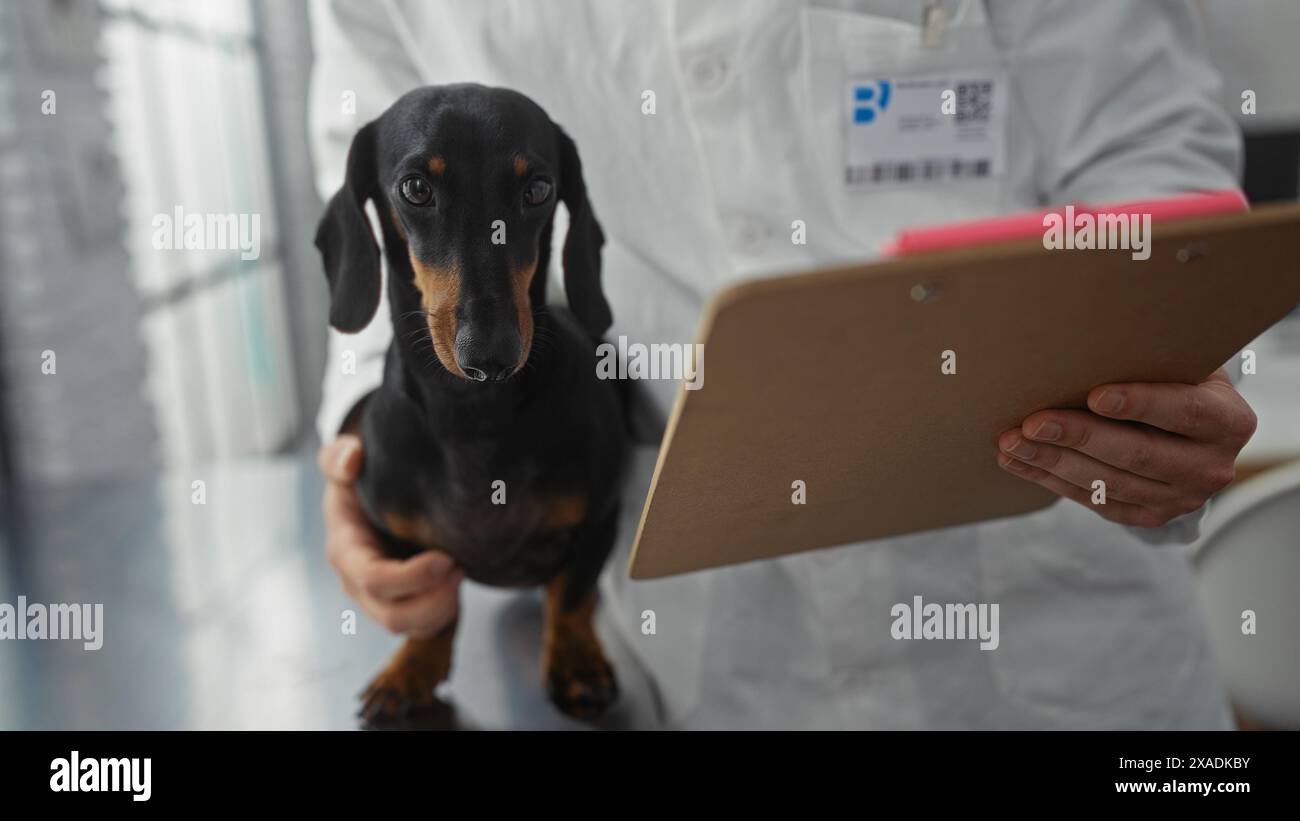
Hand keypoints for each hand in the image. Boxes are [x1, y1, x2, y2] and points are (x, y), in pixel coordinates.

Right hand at [318, 435, 463, 635]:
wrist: (369, 498)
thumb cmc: (358, 480)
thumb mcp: (343, 463)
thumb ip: (340, 457)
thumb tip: (352, 457)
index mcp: (345, 551)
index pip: (374, 580)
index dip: (413, 577)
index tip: (446, 557)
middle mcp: (357, 584)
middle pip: (394, 616)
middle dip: (434, 597)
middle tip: (460, 564)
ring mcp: (378, 600)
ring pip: (411, 628)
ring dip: (443, 607)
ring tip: (461, 570)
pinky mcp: (400, 606)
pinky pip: (423, 628)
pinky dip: (445, 613)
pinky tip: (456, 581)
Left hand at [996, 368, 1255, 527]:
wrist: (1192, 434)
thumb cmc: (1174, 383)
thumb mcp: (1181, 366)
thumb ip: (1152, 360)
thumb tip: (1088, 339)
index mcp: (1228, 422)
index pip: (1183, 412)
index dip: (1140, 404)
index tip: (1095, 395)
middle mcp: (1211, 466)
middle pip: (1136, 452)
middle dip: (1078, 436)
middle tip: (1030, 423)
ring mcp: (1182, 498)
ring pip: (1109, 482)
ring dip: (1052, 462)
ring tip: (1010, 443)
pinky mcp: (1151, 516)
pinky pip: (1096, 502)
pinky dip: (1052, 480)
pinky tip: (1019, 462)